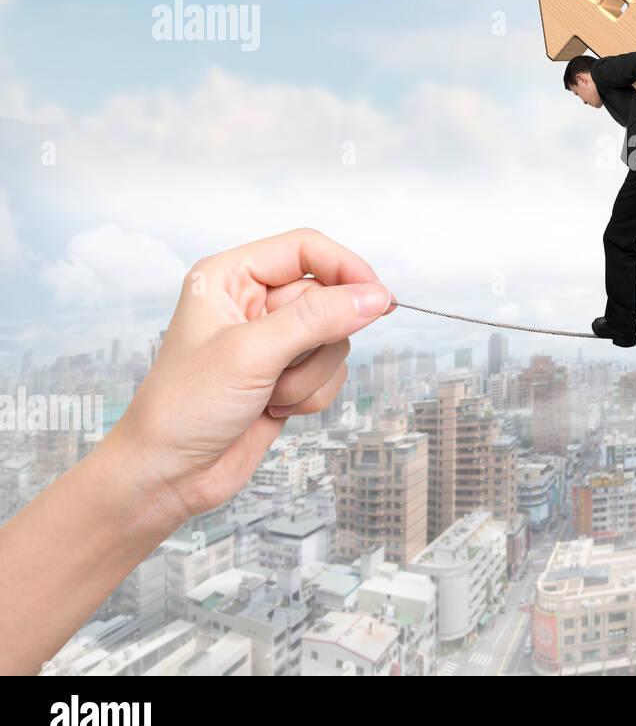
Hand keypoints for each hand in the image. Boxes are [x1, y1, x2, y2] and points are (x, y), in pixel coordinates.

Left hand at [106, 228, 393, 521]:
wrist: (167, 476)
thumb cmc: (182, 408)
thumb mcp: (252, 353)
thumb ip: (317, 319)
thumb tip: (375, 296)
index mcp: (230, 277)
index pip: (306, 249)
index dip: (345, 268)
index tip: (377, 298)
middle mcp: (252, 302)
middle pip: (327, 296)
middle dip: (316, 340)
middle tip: (286, 365)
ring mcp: (271, 340)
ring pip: (334, 338)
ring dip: (310, 374)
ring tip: (270, 394)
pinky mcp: (286, 373)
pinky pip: (330, 371)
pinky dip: (312, 394)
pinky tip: (274, 408)